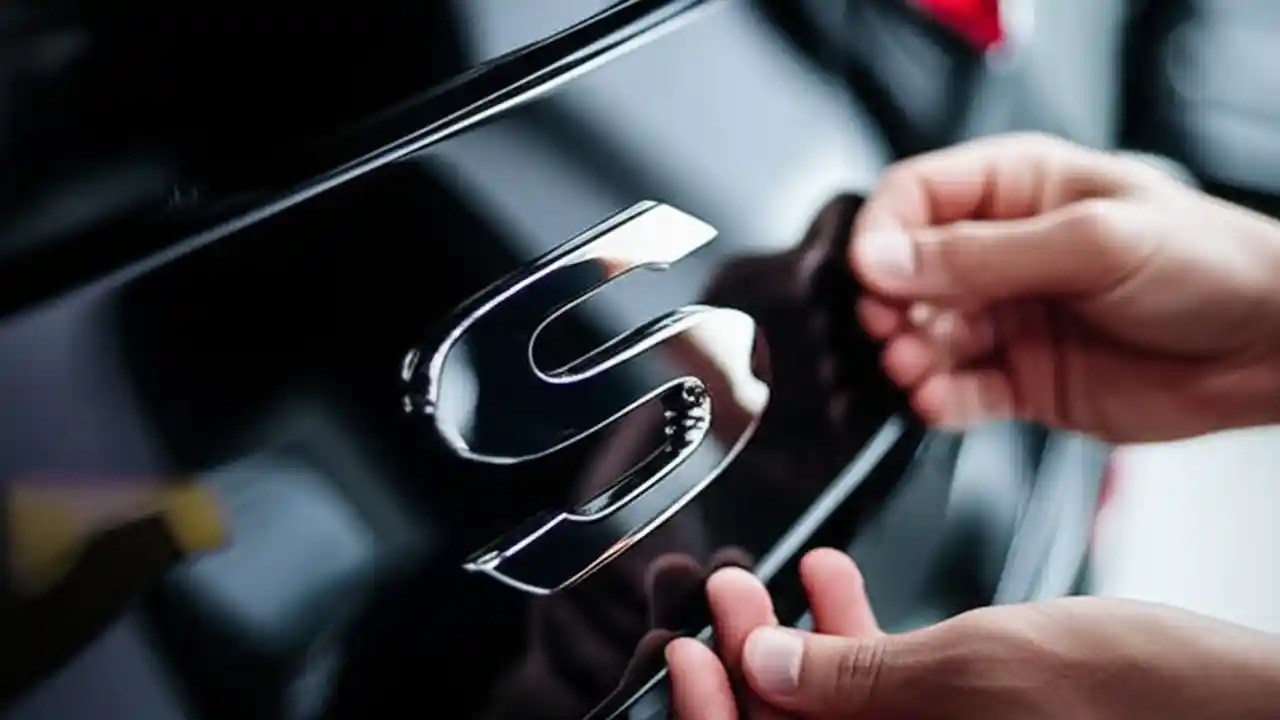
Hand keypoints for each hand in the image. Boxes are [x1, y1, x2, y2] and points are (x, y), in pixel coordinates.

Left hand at [666, 548, 1279, 718]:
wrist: (1255, 710)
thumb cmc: (1146, 705)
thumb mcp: (978, 673)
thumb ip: (857, 676)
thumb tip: (765, 666)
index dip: (714, 713)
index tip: (686, 648)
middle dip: (752, 662)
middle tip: (725, 593)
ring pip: (842, 714)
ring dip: (801, 643)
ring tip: (774, 575)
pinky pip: (893, 704)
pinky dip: (861, 647)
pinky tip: (839, 585)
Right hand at [850, 133, 1279, 441]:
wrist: (1271, 349)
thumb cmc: (1209, 264)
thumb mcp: (1092, 242)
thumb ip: (982, 255)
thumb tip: (886, 260)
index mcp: (1017, 190)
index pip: (914, 197)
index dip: (882, 234)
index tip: (870, 274)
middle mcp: (1001, 253)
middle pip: (906, 273)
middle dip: (888, 305)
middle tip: (891, 328)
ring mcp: (1008, 319)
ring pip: (924, 337)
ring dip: (908, 356)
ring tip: (914, 368)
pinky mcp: (1021, 379)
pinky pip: (956, 392)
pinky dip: (936, 400)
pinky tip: (935, 400)